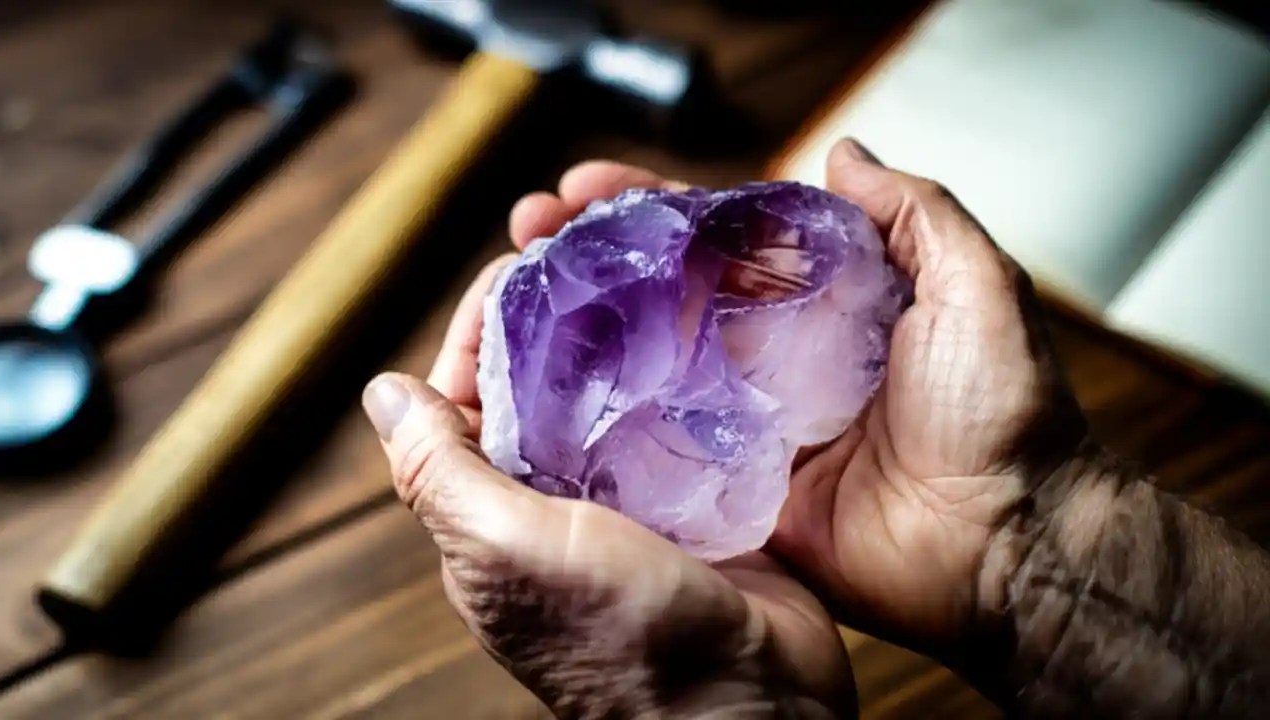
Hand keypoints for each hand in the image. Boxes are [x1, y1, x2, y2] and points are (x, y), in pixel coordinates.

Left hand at [361, 162, 854, 717]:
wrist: (752, 706)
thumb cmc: (624, 643)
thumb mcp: (509, 552)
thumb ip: (441, 475)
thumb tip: (380, 393)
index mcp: (494, 518)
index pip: (464, 403)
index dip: (477, 332)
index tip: (512, 267)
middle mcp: (555, 509)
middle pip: (539, 392)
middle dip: (554, 322)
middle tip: (589, 255)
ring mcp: (630, 509)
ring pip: (611, 403)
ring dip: (623, 342)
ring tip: (650, 276)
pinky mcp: (698, 508)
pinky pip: (681, 429)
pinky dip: (686, 381)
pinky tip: (706, 336)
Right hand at [495, 144, 1087, 657]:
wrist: (1011, 547)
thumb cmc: (1005, 414)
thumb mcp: (975, 287)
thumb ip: (914, 213)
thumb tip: (842, 152)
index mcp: (821, 306)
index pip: (719, 239)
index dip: (650, 207)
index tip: (586, 184)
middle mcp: (771, 360)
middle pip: (664, 296)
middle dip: (591, 258)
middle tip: (528, 229)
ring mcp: (745, 429)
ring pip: (647, 368)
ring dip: (578, 332)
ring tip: (512, 295)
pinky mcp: (733, 496)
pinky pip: (658, 458)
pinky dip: (603, 428)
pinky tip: (545, 398)